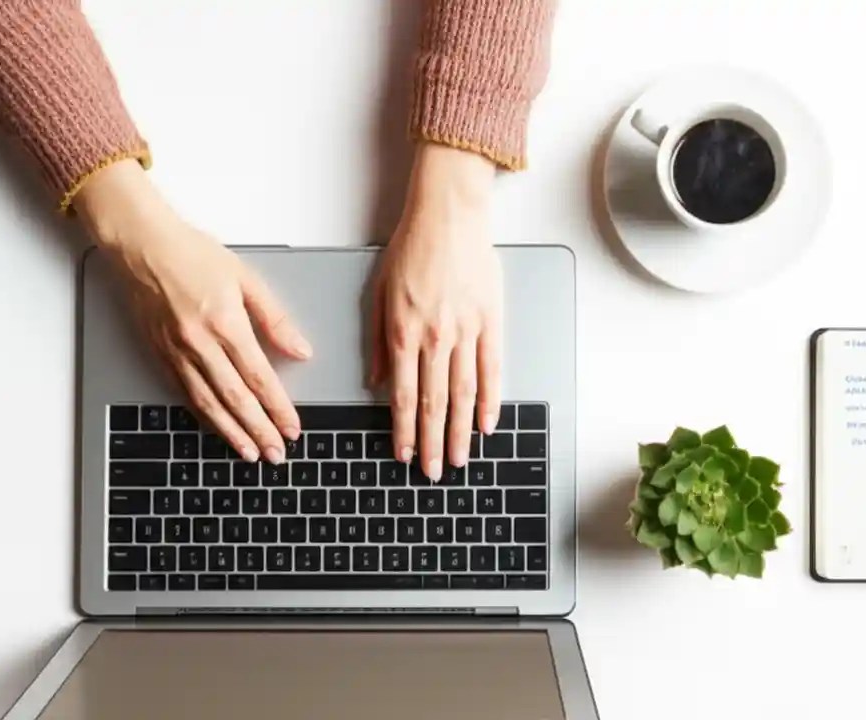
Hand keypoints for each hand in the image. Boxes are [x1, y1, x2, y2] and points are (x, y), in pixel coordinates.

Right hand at [75, 160, 311, 461]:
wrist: (140, 245)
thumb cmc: (192, 254)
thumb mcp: (246, 279)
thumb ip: (275, 319)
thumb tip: (301, 350)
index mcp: (226, 324)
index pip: (259, 378)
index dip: (278, 408)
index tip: (292, 428)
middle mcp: (199, 344)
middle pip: (236, 398)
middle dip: (259, 430)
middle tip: (277, 453)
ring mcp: (176, 352)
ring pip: (208, 403)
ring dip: (231, 432)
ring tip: (250, 453)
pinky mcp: (159, 353)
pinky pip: (185, 393)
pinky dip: (203, 416)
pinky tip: (217, 429)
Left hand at [371, 143, 501, 480]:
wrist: (449, 217)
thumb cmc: (411, 248)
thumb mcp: (378, 293)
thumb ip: (376, 340)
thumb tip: (374, 380)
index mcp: (403, 333)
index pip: (402, 395)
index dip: (403, 431)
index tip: (404, 456)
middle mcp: (434, 339)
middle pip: (432, 403)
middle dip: (432, 443)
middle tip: (434, 472)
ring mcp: (466, 332)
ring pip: (462, 393)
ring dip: (459, 431)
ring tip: (460, 459)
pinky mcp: (490, 322)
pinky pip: (491, 369)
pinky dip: (489, 399)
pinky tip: (487, 424)